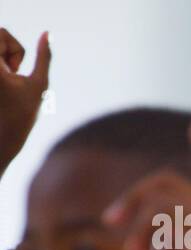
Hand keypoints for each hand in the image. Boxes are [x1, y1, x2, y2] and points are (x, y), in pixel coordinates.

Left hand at [0, 29, 50, 172]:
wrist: (2, 138)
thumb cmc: (21, 115)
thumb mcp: (39, 84)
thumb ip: (45, 57)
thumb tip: (48, 34)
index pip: (1, 32)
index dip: (15, 49)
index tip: (15, 72)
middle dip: (8, 53)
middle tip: (11, 76)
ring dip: (4, 60)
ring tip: (6, 82)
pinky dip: (2, 69)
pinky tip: (2, 88)